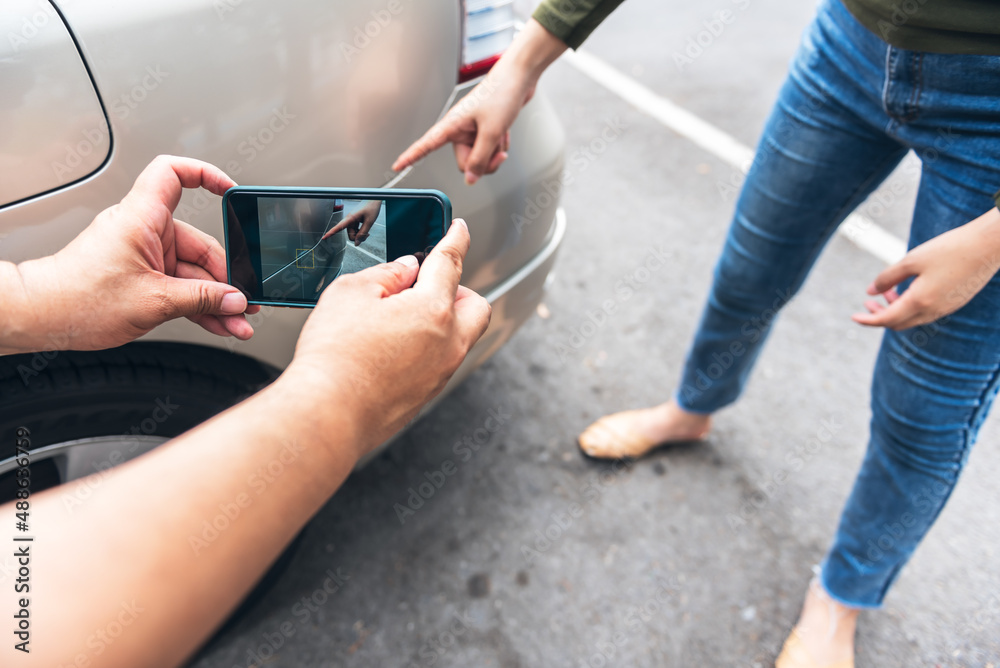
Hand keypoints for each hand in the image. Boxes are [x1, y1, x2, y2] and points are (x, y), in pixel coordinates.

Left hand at [14, 155, 257, 350]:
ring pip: (193, 273)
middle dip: (225, 276)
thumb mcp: (154, 301)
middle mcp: (143, 231)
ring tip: (237, 321)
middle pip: (199, 243)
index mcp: (141, 218)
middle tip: (245, 299)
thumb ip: (202, 299)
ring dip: (217, 299)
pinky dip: (200, 304)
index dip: (205, 175)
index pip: (173, 174)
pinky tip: (219, 321)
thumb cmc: (78, 298)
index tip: (231, 191)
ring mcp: (144, 255)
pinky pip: (181, 287)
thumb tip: (235, 300)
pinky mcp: (143, 277)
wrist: (44, 318)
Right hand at [288, 219, 490, 456]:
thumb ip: (385, 275)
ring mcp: (440, 373)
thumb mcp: (350, 293)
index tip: (459, 230)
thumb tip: (404, 271)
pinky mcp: (425, 396)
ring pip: (461, 337)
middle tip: (429, 284)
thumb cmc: (335, 356)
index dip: (455, 240)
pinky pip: (440, 362)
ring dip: (445, 320)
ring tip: (404, 316)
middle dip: (459, 289)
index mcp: (433, 310)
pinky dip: (428, 347)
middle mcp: (447, 343)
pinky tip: (394, 347)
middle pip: (475, 306)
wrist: (328, 414)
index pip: (451, 263)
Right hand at [322, 199, 381, 245]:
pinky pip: (356, 231)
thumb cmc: (371, 207)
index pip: (338, 227)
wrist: (374, 201)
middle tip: (366, 235)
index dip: (330, 233)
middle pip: (350, 235)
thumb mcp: (369, 222)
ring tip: (367, 232)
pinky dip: (361, 233)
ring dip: (360, 235)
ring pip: (353, 234)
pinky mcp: (355, 222)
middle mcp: (350, 220)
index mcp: (350, 218)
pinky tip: (366, 231)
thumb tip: (356, 243)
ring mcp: (352, 221)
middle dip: (357, 237)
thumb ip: (363, 233)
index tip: (324, 237)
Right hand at [391, 19, 566, 184]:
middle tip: (497, 151)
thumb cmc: (502, 94)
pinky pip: (489, 151)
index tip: (397, 166)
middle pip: (465, 162)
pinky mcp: (483, 131)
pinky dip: (500, 146)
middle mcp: (459, 129)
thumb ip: (480, 159)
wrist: (519, 78)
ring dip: (494, 153)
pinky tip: (505, 132)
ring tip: (502, 135)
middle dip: (483, 161)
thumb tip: (470, 179)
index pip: (426, 145)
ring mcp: (472, 131)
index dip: (410, 157)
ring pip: (479, 159)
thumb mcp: (492, 132)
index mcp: (452, 124)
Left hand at [853, 207, 999, 329]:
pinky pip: (926, 312)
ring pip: (913, 318)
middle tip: (868, 302)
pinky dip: (911, 306)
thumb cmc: (948, 249)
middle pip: (898, 323)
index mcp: (920, 301)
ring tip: (887, 291)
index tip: (853, 316)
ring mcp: (946, 308)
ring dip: (896, 309)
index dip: (868, 320)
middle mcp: (933, 310)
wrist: (988, 246)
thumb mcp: (911, 260)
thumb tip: (870, 292)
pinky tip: (907, 289)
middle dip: (880, 315)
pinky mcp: (955, 302)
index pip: (886, 319)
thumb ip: (887, 278)